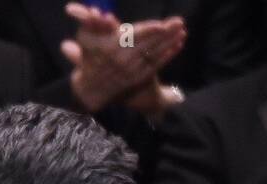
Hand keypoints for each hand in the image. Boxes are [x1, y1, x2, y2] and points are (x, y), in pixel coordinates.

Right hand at [63, 4, 185, 112]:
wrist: (93, 87)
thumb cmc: (89, 56)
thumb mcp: (85, 37)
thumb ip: (91, 23)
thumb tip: (99, 13)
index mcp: (110, 47)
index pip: (133, 37)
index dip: (148, 31)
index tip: (161, 24)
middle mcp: (123, 60)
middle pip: (148, 43)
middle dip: (165, 33)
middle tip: (179, 22)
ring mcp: (133, 70)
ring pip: (155, 53)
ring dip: (170, 42)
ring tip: (182, 31)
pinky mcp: (141, 77)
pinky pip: (157, 64)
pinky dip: (169, 54)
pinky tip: (178, 44)